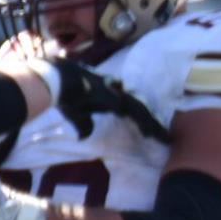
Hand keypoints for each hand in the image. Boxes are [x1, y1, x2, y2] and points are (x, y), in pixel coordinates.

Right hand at [52, 56, 174, 142]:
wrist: (54, 80)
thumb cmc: (64, 95)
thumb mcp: (75, 114)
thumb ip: (83, 124)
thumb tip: (86, 135)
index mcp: (111, 96)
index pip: (132, 109)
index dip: (143, 121)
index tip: (151, 134)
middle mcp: (117, 93)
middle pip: (141, 109)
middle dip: (153, 123)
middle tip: (166, 138)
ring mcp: (116, 93)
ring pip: (140, 110)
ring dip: (152, 124)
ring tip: (164, 139)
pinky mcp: (113, 96)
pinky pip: (132, 111)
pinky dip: (143, 122)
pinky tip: (151, 134)